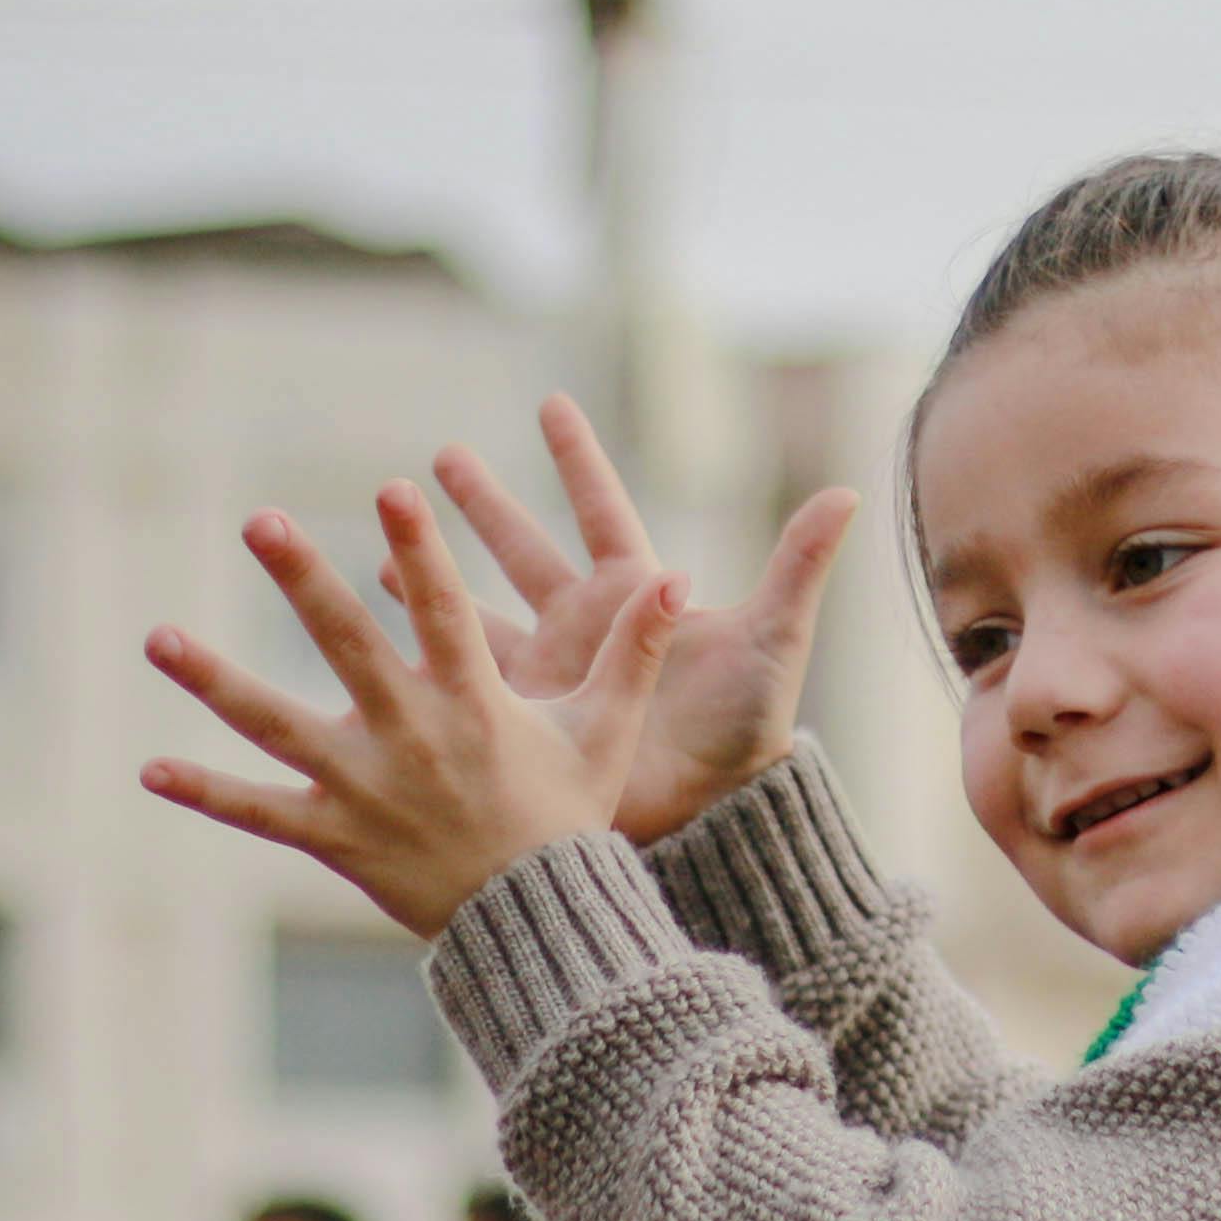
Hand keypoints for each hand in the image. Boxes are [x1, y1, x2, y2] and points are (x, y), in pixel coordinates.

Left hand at [143, 480, 682, 934]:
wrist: (536, 924)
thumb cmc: (568, 820)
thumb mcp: (606, 734)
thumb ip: (633, 653)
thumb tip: (679, 580)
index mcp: (475, 705)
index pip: (443, 612)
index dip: (419, 550)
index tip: (392, 491)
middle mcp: (410, 739)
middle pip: (346, 647)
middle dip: (303, 581)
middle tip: (261, 520)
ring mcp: (362, 789)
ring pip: (277, 726)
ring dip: (216, 681)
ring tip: (158, 637)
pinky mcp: (332, 837)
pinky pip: (258, 813)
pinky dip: (206, 791)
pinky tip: (149, 767)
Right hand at [416, 397, 856, 847]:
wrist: (710, 817)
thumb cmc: (747, 728)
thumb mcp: (774, 639)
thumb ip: (800, 564)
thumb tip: (850, 492)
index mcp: (638, 594)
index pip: (601, 508)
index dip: (577, 458)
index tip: (550, 403)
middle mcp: (587, 626)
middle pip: (523, 548)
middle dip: (483, 504)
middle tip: (438, 460)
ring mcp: (549, 673)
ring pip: (473, 609)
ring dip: (430, 575)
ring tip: (385, 541)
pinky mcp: (522, 720)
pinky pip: (457, 680)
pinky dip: (417, 658)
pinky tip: (370, 643)